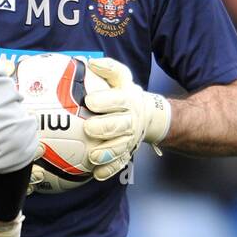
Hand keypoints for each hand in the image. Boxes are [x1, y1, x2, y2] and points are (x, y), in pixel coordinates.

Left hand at [82, 57, 171, 180]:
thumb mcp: (121, 78)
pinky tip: (98, 174)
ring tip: (93, 156)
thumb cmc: (125, 93)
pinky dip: (109, 169)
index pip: (118, 99)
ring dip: (108, 152)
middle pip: (120, 125)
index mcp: (128, 99)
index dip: (105, 101)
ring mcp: (130, 138)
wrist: (148, 115)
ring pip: (121, 147)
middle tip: (89, 128)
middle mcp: (131, 120)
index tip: (90, 101)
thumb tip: (92, 63)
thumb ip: (109, 69)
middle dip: (105, 127)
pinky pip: (120, 163)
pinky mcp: (127, 152)